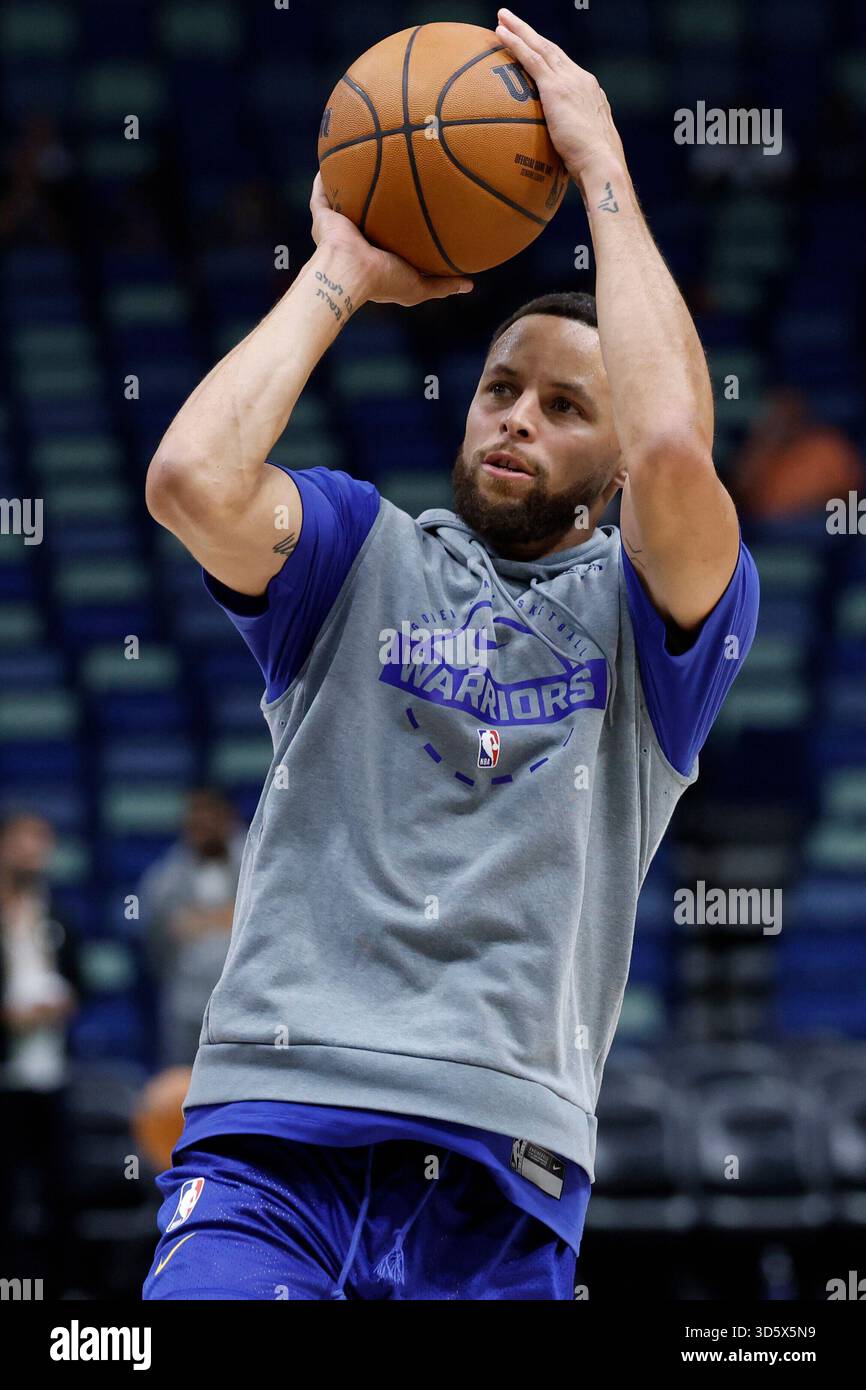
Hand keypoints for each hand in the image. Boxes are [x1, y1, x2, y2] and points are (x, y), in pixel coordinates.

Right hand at [309, 172, 473, 306]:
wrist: (351, 272)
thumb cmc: (384, 281)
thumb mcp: (419, 287)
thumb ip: (442, 285)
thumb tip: (469, 286)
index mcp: (378, 255)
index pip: (392, 235)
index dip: (404, 221)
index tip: (421, 204)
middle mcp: (359, 239)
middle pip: (370, 212)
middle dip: (381, 196)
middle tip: (398, 174)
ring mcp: (340, 227)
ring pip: (347, 200)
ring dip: (354, 184)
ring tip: (366, 159)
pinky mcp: (323, 217)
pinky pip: (322, 193)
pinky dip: (325, 178)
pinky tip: (334, 158)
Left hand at [494, 9, 626, 181]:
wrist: (602, 165)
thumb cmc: (593, 170)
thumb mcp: (583, 152)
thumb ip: (570, 145)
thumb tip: (557, 160)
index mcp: (589, 92)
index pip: (565, 68)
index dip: (549, 56)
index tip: (535, 48)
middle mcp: (581, 79)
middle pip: (552, 50)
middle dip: (531, 33)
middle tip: (512, 20)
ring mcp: (570, 80)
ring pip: (540, 47)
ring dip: (520, 30)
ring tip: (502, 18)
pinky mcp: (556, 88)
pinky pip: (531, 59)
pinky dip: (515, 43)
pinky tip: (500, 34)